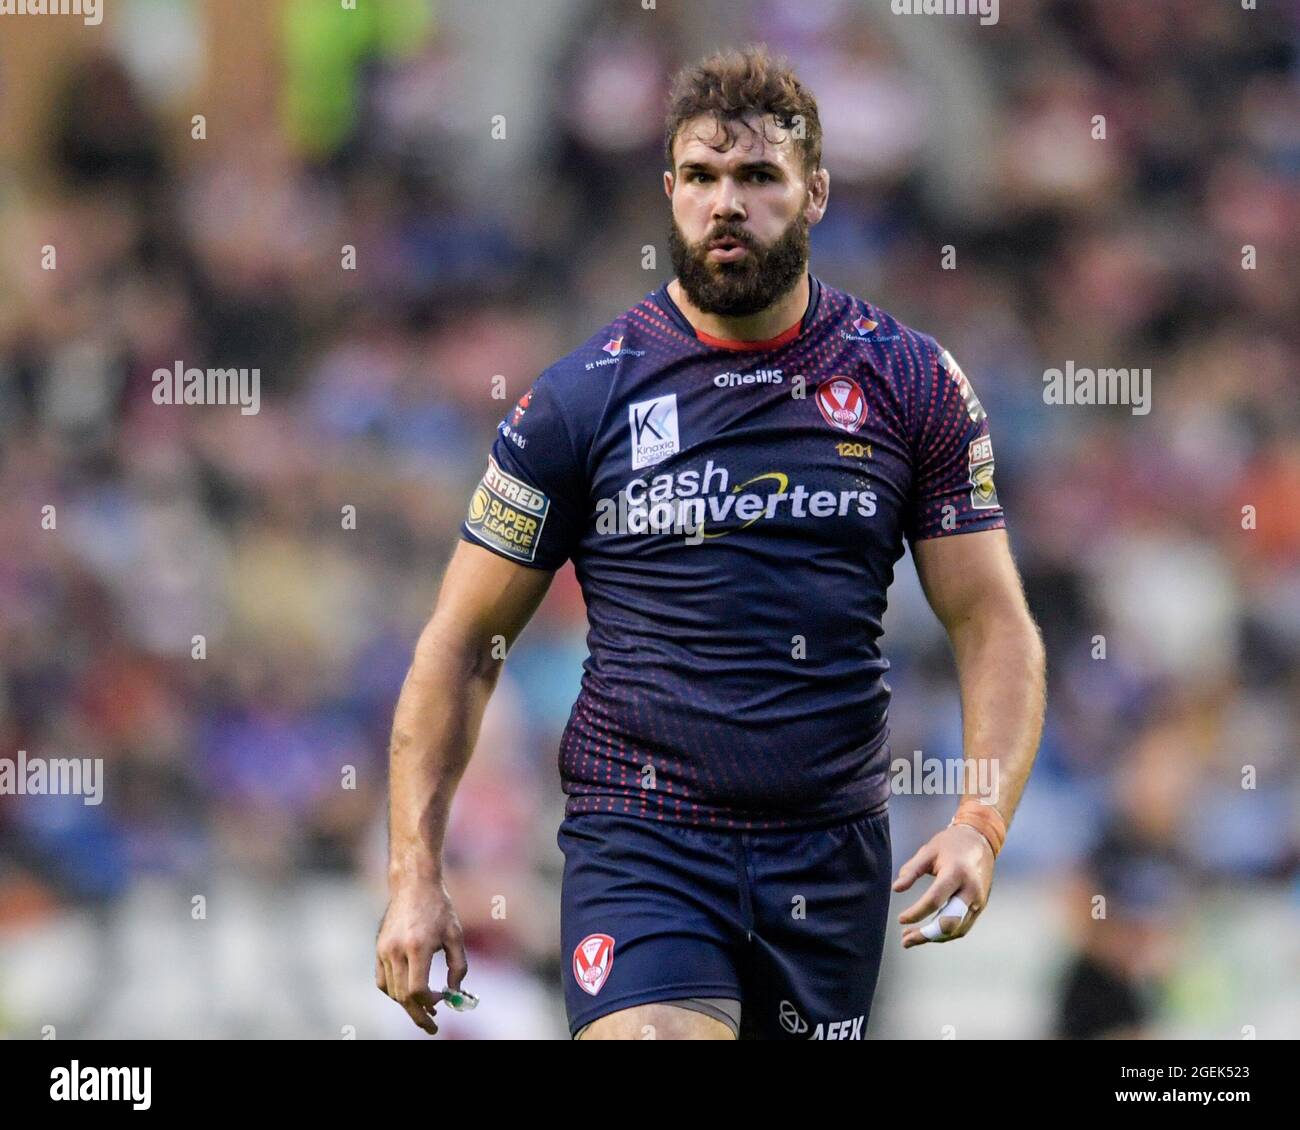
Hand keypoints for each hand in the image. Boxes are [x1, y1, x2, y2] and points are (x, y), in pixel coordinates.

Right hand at [376, 880, 467, 1033]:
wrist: (413, 885)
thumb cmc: (439, 908)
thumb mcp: (455, 935)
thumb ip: (458, 966)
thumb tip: (453, 993)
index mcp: (417, 946)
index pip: (417, 989)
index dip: (430, 1003)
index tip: (442, 1004)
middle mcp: (396, 950)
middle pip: (403, 996)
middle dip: (418, 1014)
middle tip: (432, 1025)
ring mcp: (384, 950)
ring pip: (392, 991)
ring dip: (407, 1005)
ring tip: (423, 1011)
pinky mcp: (378, 949)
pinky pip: (382, 981)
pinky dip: (394, 992)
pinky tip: (408, 994)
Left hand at [892, 822, 994, 947]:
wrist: (981, 840)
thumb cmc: (951, 844)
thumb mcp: (928, 851)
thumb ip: (911, 870)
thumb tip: (896, 889)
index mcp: (956, 873)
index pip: (935, 900)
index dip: (917, 912)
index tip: (901, 919)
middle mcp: (971, 890)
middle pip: (949, 922)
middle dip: (927, 934)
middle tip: (905, 939)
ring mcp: (979, 901)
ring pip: (957, 930)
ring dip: (935, 938)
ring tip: (912, 939)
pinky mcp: (981, 907)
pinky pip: (964, 927)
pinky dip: (946, 934)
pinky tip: (929, 933)